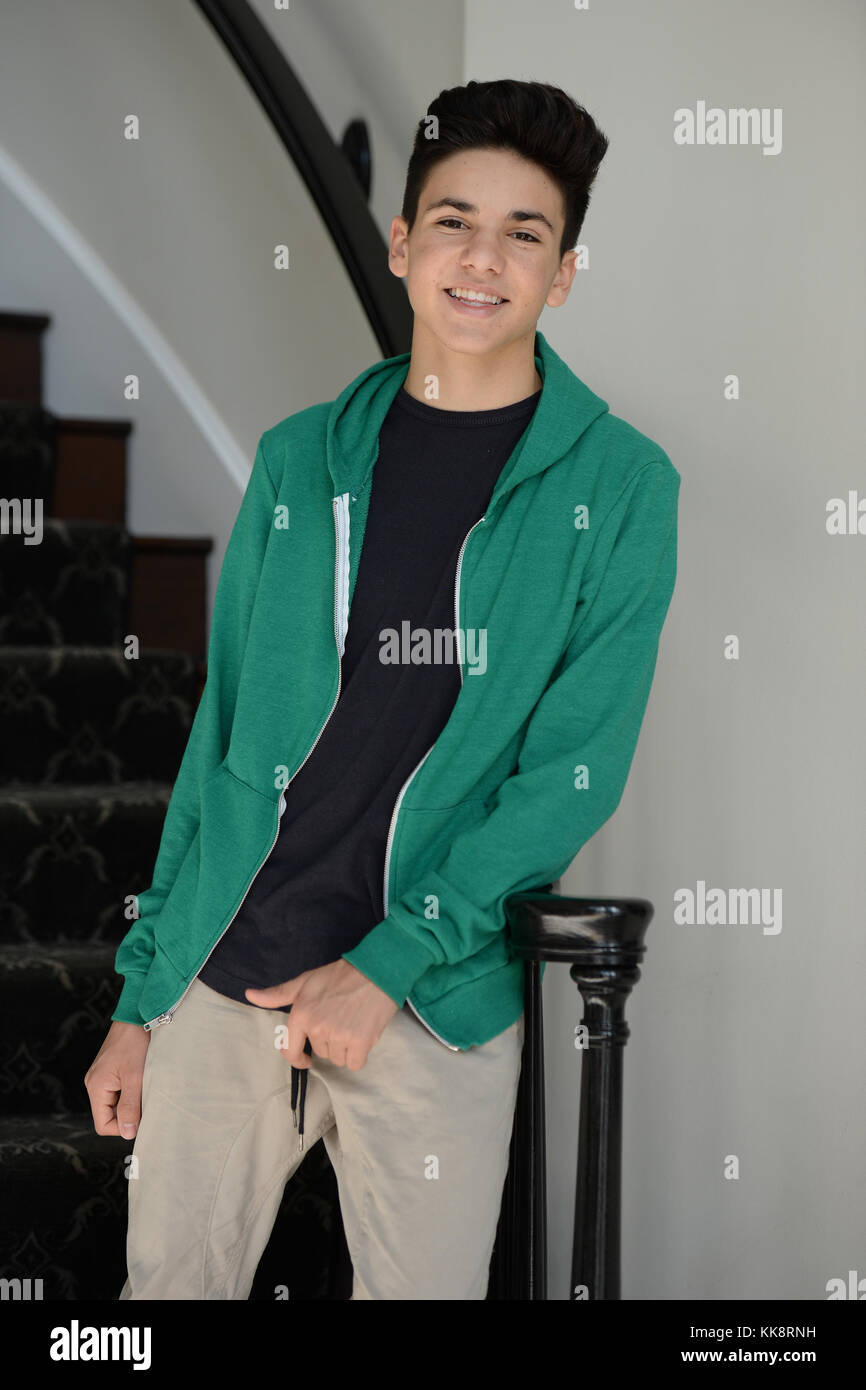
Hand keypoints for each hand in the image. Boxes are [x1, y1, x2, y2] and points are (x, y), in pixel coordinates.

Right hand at [84, 1021, 149, 1137]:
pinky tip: (144, 1077)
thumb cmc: (136, 1043)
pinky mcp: (111, 1068)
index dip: (122, 1127)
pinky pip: (119, 1089)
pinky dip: (132, 1088)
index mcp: (95, 1087)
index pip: (103, 1124)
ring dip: (133, 1099)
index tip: (142, 1117)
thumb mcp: (136, 1077)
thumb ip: (130, 1107)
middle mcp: (94, 1082)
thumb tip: (127, 1133)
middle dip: (129, 1112)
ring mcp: (102, 1075)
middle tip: (147, 1098)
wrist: (138, 1013)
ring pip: (116, 1101)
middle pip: (110, 1114)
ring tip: (146, 1085)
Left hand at [245, 958, 398, 1070]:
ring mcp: (339, 1036)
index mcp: (301, 1015)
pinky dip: (359, 1054)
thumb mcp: (305, 982)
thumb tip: (249, 994)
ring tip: (353, 1023)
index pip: (290, 1051)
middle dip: (329, 1041)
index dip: (298, 1058)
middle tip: (340, 1019)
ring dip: (345, 1048)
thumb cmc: (340, 976)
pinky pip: (355, 1063)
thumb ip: (277, 994)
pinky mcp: (360, 1042)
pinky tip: (363, 1034)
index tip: (306, 1059)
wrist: (375, 971)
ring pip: (338, 1059)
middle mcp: (317, 1028)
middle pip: (321, 1052)